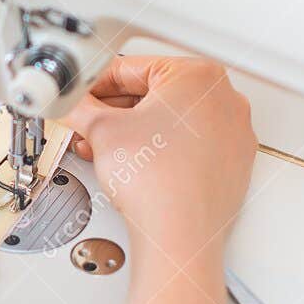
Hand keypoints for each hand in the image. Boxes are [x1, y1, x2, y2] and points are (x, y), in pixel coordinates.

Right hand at [68, 55, 255, 267]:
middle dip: (113, 112)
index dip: (93, 84)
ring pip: (171, 122)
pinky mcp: (232, 164)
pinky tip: (133, 164)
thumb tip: (70, 102)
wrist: (180, 235)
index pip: (130, 68)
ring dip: (133, 133)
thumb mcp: (101, 130)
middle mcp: (224, 100)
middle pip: (152, 94)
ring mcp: (233, 134)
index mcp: (198, 76)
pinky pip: (189, 145)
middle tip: (86, 123)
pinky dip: (159, 150)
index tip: (79, 95)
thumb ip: (79, 106)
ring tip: (104, 148)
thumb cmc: (159, 183)